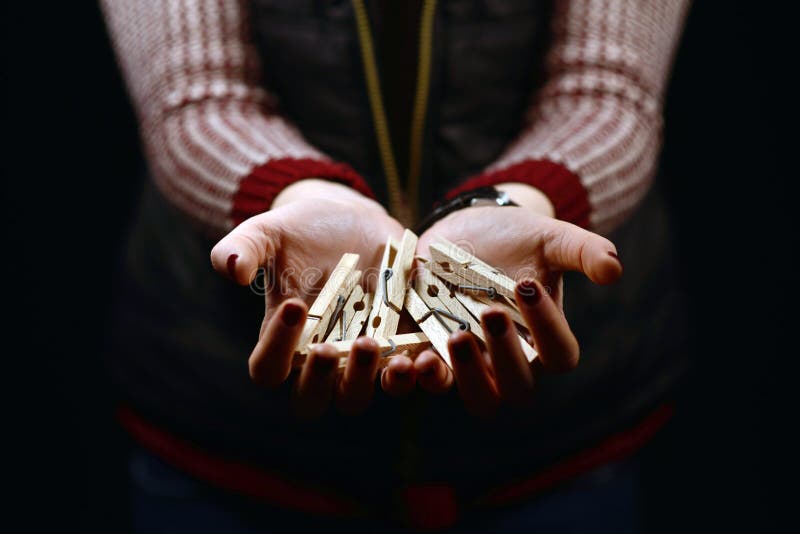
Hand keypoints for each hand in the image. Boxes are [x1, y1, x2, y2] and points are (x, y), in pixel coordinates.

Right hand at [210, 180, 414, 417]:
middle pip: (313, 399)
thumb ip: (243, 247)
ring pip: (359, 396)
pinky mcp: (401, 346)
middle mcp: (319, 360)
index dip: (276, 349)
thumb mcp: (269, 232)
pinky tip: (426, 353)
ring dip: (370, 381)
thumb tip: (229, 267)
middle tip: (330, 347)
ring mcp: (361, 359)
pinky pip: (409, 376)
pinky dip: (419, 374)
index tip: (293, 305)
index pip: (269, 368)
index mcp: (282, 341)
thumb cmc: (301, 232)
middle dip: (321, 381)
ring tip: (379, 349)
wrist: (351, 221)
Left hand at [413, 183, 622, 416]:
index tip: (527, 286)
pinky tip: (407, 358)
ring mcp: (471, 361)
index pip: (559, 355)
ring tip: (453, 338)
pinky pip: (429, 379)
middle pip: (517, 388)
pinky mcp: (432, 351)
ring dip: (464, 376)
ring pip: (476, 396)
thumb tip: (615, 270)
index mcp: (546, 338)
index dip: (548, 328)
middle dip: (505, 357)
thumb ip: (583, 251)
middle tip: (490, 313)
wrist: (467, 230)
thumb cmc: (517, 238)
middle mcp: (511, 360)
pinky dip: (417, 377)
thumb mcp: (549, 237)